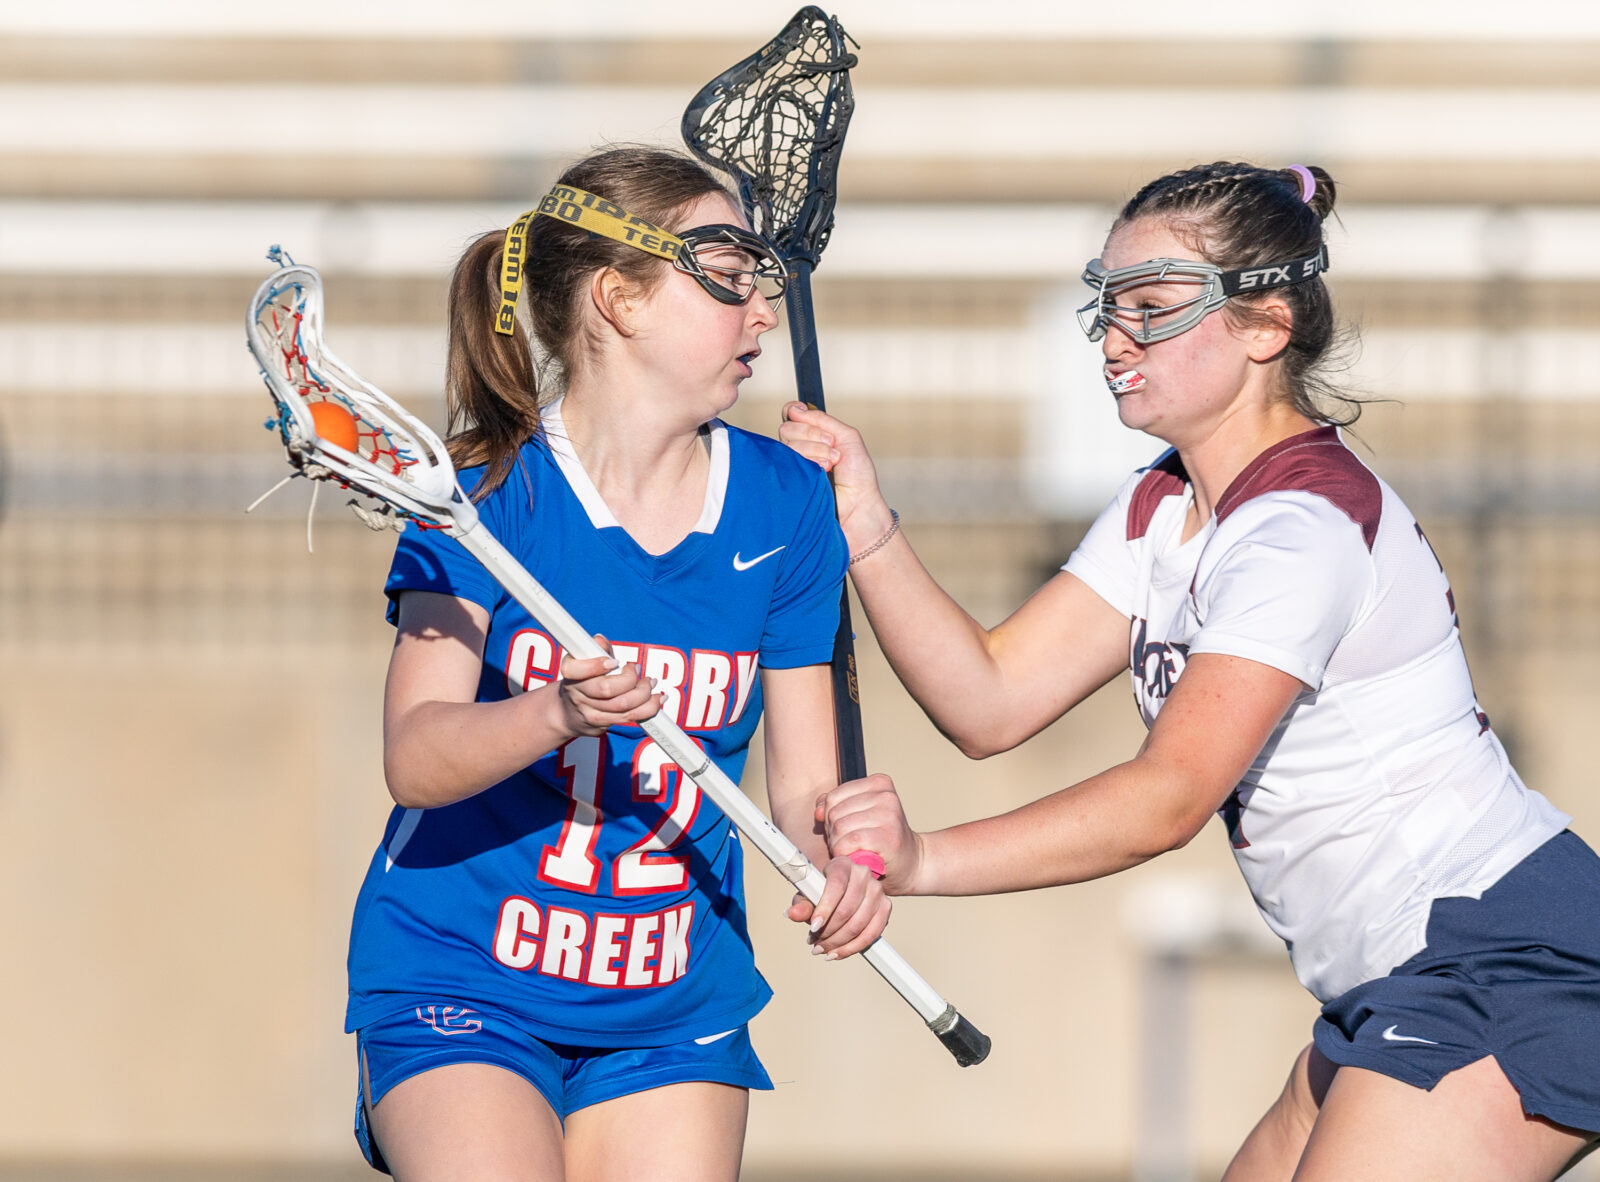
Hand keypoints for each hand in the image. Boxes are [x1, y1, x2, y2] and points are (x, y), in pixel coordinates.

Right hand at [550, 634, 662, 737]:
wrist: (568, 713)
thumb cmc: (583, 681)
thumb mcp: (585, 662)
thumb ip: (597, 650)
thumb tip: (600, 640)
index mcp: (572, 674)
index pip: (577, 670)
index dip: (596, 665)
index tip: (614, 661)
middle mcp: (578, 693)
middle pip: (607, 689)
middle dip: (630, 679)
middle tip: (636, 670)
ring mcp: (589, 711)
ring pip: (623, 705)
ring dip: (644, 692)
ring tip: (649, 683)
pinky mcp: (602, 724)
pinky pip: (630, 717)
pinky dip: (649, 708)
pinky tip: (656, 699)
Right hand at [778, 402, 891, 549]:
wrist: (859, 507)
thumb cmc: (858, 477)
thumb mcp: (848, 437)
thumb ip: (823, 420)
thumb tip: (796, 409)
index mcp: (812, 437)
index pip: (791, 417)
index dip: (794, 412)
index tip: (802, 412)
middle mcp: (798, 451)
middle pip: (787, 429)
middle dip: (813, 435)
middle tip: (833, 450)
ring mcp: (791, 468)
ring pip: (788, 446)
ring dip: (815, 451)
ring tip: (831, 466)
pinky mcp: (788, 483)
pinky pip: (787, 464)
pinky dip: (809, 463)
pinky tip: (821, 473)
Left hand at [784, 855, 890, 959]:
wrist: (844, 886)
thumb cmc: (822, 890)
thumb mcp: (809, 894)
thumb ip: (801, 904)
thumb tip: (792, 914)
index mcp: (842, 865)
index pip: (836, 885)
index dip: (824, 909)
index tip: (812, 928)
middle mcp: (863, 874)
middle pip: (847, 909)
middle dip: (828, 932)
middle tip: (813, 944)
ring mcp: (877, 890)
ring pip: (859, 923)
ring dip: (838, 942)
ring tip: (822, 949)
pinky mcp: (886, 907)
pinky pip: (873, 933)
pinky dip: (854, 948)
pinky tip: (837, 953)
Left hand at [814, 773, 923, 895]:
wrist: (910, 863)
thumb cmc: (881, 839)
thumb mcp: (858, 814)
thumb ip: (835, 806)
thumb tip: (818, 811)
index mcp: (879, 783)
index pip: (833, 797)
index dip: (830, 818)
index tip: (845, 829)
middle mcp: (886, 795)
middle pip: (834, 813)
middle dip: (833, 833)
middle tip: (848, 844)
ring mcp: (889, 815)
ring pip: (839, 827)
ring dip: (838, 845)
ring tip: (852, 850)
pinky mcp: (888, 836)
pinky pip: (849, 841)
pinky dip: (845, 853)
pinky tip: (855, 856)